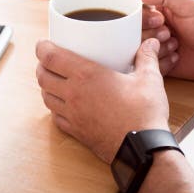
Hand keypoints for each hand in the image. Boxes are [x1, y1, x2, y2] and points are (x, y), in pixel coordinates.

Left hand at [35, 38, 169, 163]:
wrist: (144, 149)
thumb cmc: (144, 113)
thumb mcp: (149, 79)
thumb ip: (147, 57)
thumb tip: (151, 43)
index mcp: (86, 75)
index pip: (51, 57)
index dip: (42, 48)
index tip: (43, 43)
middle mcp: (73, 94)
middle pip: (42, 76)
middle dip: (41, 66)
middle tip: (49, 60)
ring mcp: (72, 115)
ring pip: (45, 96)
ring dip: (46, 86)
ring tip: (54, 80)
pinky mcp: (76, 131)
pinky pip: (55, 116)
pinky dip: (54, 107)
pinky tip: (64, 104)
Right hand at [134, 0, 193, 84]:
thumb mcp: (188, 4)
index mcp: (157, 8)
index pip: (132, 11)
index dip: (142, 18)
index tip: (160, 20)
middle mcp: (153, 27)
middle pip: (131, 33)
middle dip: (152, 35)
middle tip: (171, 34)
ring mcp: (155, 47)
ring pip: (137, 51)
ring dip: (158, 50)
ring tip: (176, 46)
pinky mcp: (159, 66)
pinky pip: (147, 68)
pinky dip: (161, 64)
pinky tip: (177, 58)